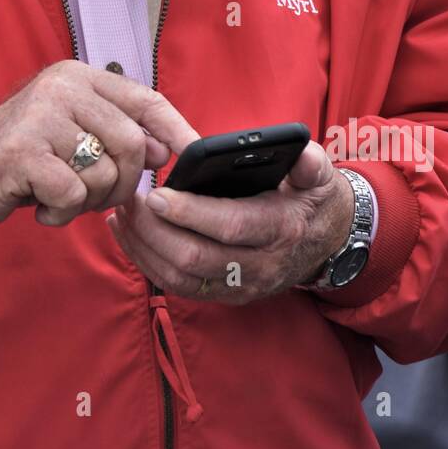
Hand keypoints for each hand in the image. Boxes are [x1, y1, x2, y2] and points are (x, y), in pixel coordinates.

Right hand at [0, 60, 197, 241]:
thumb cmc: (15, 159)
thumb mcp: (68, 136)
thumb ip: (115, 135)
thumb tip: (165, 148)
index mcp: (76, 76)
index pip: (146, 99)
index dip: (176, 130)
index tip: (194, 156)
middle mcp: (60, 86)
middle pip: (133, 143)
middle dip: (123, 184)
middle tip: (93, 196)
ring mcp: (40, 116)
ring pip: (105, 173)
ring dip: (88, 201)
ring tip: (58, 196)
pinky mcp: (22, 152)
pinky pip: (73, 194)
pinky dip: (62, 213)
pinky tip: (41, 207)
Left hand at [106, 142, 355, 303]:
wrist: (325, 244)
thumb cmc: (312, 200)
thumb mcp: (319, 177)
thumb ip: (310, 163)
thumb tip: (302, 154)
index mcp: (281, 229)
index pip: (230, 226)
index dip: (190, 213)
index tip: (155, 194)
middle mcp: (260, 265)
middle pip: (195, 258)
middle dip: (155, 230)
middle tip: (130, 199)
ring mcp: (240, 286)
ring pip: (180, 278)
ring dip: (144, 247)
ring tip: (122, 214)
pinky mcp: (224, 295)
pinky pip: (178, 286)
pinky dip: (148, 262)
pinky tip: (129, 235)